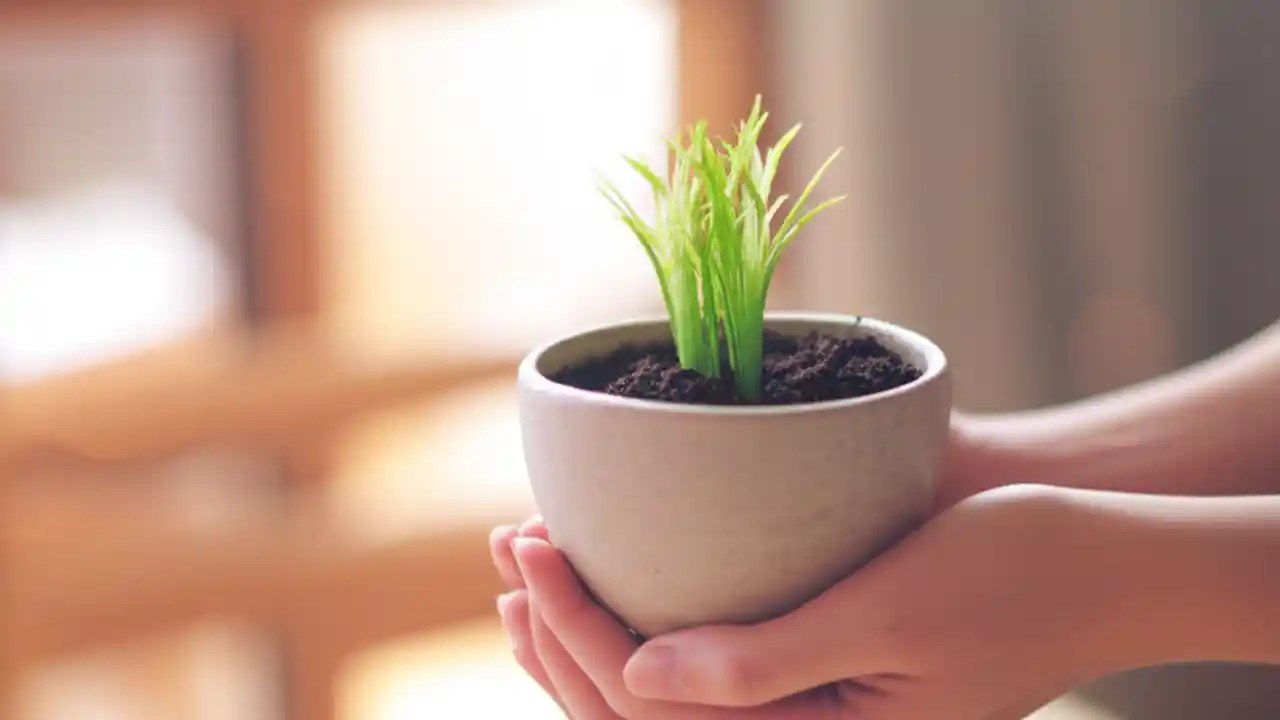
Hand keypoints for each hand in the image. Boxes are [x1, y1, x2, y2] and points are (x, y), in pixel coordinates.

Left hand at [491, 485, 1137, 718]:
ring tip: (530, 567)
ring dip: (588, 637)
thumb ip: (763, 665)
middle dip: (559, 637)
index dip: (575, 630)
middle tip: (509, 550)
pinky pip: (708, 674)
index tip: (528, 548)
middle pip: (643, 719)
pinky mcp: (818, 680)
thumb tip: (635, 680)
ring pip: (665, 700)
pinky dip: (645, 632)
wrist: (1099, 564)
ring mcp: (812, 717)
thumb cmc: (1010, 572)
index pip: (655, 710)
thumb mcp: (888, 615)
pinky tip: (612, 589)